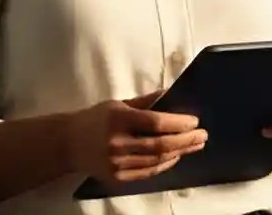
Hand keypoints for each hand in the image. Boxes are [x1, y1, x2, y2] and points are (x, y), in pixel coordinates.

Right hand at [66, 90, 207, 183]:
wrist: (68, 143)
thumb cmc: (96, 118)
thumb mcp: (118, 104)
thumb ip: (145, 101)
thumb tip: (171, 93)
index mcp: (119, 119)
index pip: (155, 122)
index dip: (178, 123)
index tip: (194, 121)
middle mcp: (118, 142)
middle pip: (160, 144)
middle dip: (186, 140)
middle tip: (203, 135)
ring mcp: (117, 163)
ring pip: (156, 160)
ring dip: (180, 152)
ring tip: (195, 145)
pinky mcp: (117, 177)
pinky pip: (148, 173)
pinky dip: (165, 164)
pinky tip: (176, 156)